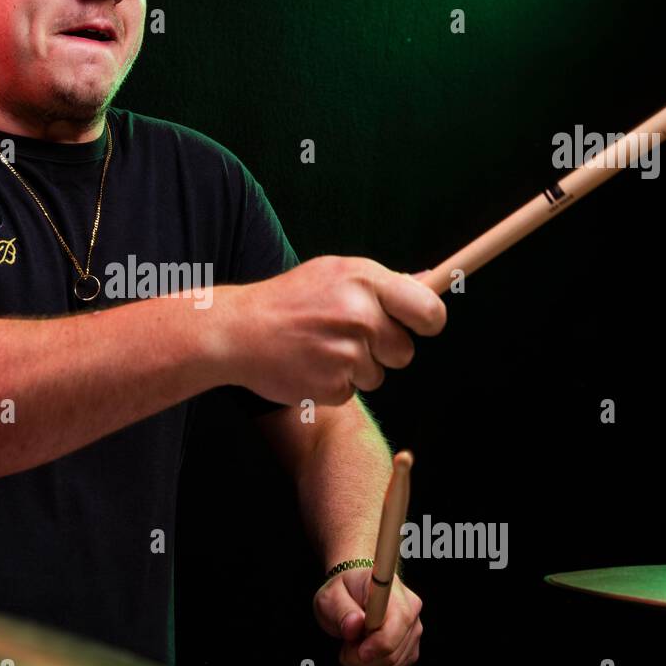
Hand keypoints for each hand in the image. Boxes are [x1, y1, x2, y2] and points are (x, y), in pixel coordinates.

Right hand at [218, 257, 445, 405]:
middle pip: (404, 351)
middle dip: (384, 350)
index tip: (421, 326)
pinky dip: (333, 384)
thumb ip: (381, 282)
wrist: (237, 330)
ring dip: (356, 369)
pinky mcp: (332, 384)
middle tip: (349, 337)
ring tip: (320, 348)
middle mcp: (360, 315)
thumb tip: (429, 282)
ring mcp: (346, 352)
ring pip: (378, 375)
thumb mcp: (333, 273)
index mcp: (365, 280)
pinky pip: (352, 392)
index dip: (429, 322)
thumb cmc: (289, 300)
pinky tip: (309, 365)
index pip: (429, 311)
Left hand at [313, 566, 422, 665]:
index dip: (380, 643)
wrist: (351, 596)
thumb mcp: (331, 596)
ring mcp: (413, 634)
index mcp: (393, 592)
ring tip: (350, 648)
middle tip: (345, 645)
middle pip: (393, 652)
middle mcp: (410, 612)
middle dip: (362, 659)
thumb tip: (355, 624)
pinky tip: (358, 659)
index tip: (360, 652)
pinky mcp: (409, 652)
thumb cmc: (342, 593)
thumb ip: (342, 609)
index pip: (399, 623)